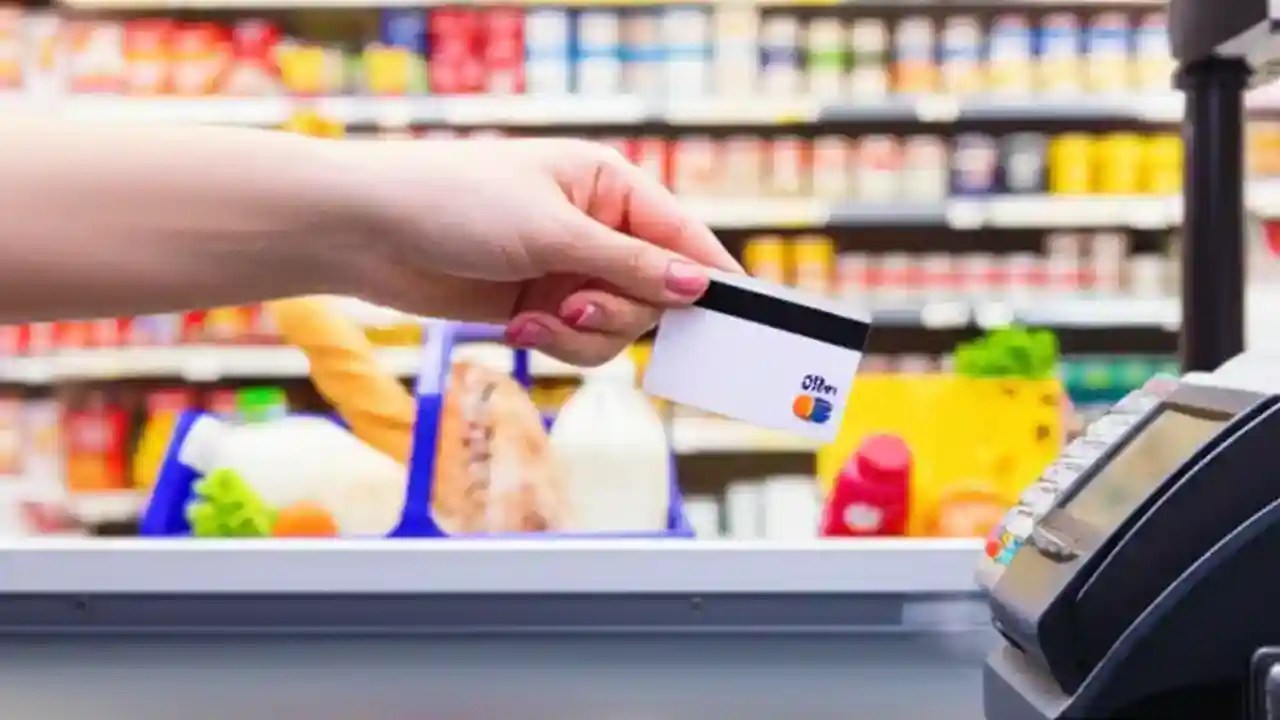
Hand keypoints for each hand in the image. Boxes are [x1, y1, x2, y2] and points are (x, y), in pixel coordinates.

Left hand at [337, 138, 741, 365]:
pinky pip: (578, 341)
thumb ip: (630, 264)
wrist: (369, 232)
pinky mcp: (540, 305)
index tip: (738, 318)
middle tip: (577, 308)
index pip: (682, 234)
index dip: (707, 277)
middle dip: (619, 312)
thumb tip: (698, 287)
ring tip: (534, 320)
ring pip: (617, 326)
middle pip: (654, 292)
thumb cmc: (456, 203)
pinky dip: (555, 343)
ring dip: (581, 335)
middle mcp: (597, 226)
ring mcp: (569, 268)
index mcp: (609, 185)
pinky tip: (517, 329)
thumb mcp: (552, 232)